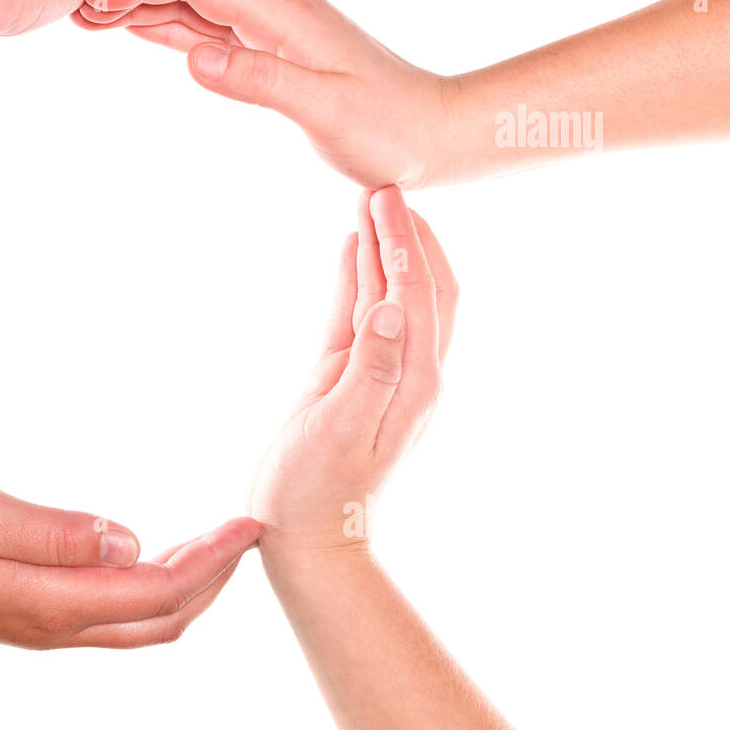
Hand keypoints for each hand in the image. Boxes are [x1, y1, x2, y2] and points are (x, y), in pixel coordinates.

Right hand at [0, 463, 262, 647]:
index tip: (249, 524)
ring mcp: (45, 625)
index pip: (157, 591)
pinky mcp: (35, 614)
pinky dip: (154, 586)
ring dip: (189, 584)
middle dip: (215, 577)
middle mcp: (56, 624)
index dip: (212, 560)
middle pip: (162, 616)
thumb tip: (130, 540)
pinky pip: (115, 611)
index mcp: (50, 602)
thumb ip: (57, 531)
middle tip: (249, 530)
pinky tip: (160, 555)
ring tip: (220, 542)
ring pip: (142, 621)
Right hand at [74, 0, 461, 188]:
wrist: (430, 134)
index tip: (92, 1)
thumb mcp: (325, 109)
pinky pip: (211, 21)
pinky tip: (142, 29)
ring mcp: (273, 24)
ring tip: (93, 16)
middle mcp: (275, 6)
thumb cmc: (385, 128)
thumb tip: (191, 58)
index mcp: (283, 12)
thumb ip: (258, 80)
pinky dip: (169, 21)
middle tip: (81, 6)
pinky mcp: (272, 46)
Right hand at [250, 186, 456, 558]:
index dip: (404, 244)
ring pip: (391, 298)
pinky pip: (358, 318)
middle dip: (408, 236)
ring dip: (386, 251)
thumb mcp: (342, 430)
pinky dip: (359, 280)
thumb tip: (391, 308)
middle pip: (421, 290)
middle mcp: (407, 374)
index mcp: (413, 382)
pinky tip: (351, 252)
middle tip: (385, 189)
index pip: (417, 296)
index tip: (386, 198)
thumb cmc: (318, 493)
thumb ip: (372, 368)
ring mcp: (380, 377)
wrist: (308, 540)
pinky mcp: (349, 382)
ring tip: (371, 205)